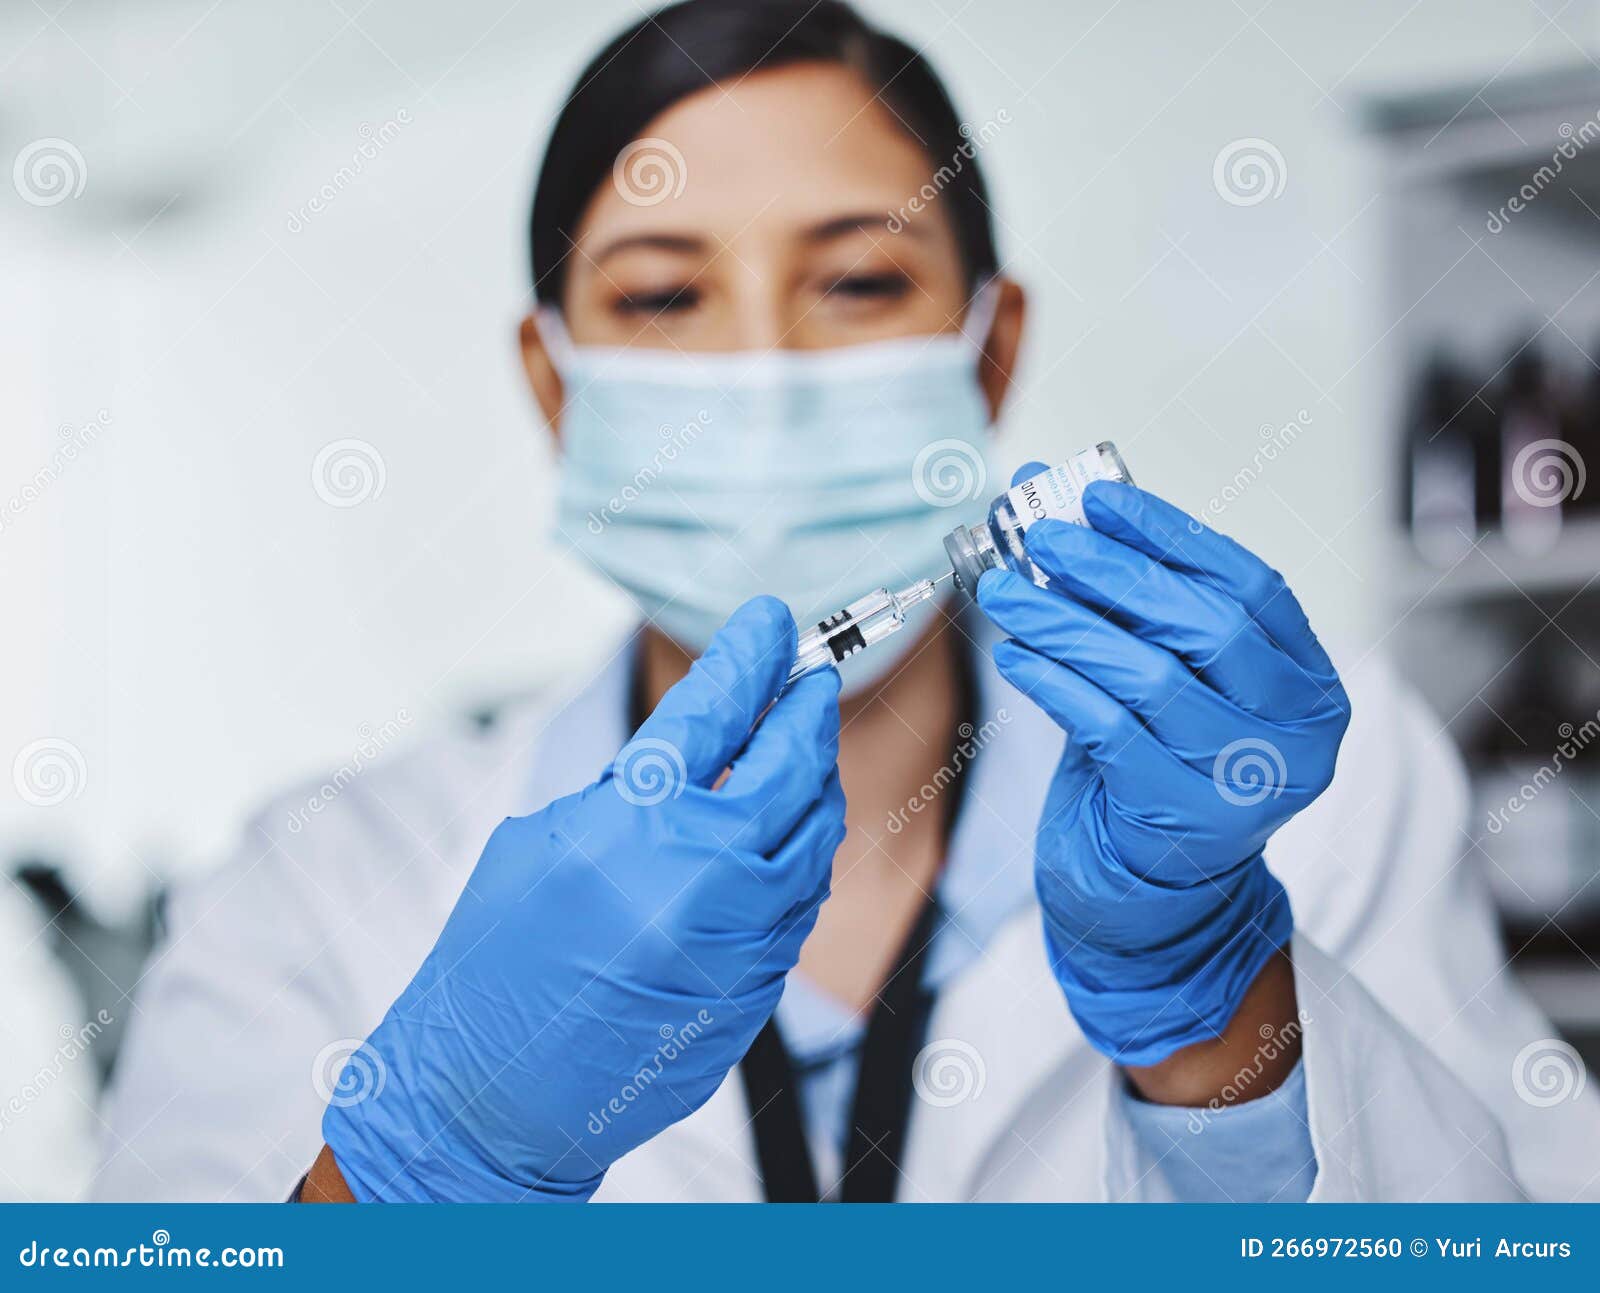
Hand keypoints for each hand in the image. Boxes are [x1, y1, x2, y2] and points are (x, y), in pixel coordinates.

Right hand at [322, 597, 844, 1200]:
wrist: (493, 1098)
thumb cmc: (493, 966)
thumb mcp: (540, 844)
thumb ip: (626, 792)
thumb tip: (692, 754)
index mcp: (634, 821)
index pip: (715, 708)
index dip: (750, 654)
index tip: (769, 621)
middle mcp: (702, 872)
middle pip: (790, 763)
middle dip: (805, 709)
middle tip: (810, 679)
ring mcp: (740, 934)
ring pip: (815, 835)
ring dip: (815, 782)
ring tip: (805, 751)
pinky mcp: (756, 985)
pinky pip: (801, 903)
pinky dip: (803, 857)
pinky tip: (791, 838)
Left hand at [976, 475, 1349, 1065]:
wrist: (1157, 890)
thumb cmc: (1162, 760)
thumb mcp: (1173, 678)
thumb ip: (1135, 599)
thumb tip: (1051, 494)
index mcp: (1310, 685)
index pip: (1251, 587)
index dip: (1173, 536)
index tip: (1099, 498)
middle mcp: (1295, 735)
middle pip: (1205, 627)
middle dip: (1113, 573)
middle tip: (1041, 538)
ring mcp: (1245, 783)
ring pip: (1149, 677)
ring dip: (1067, 625)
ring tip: (1006, 593)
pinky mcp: (1182, 821)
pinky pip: (1108, 731)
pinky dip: (1056, 684)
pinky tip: (1018, 656)